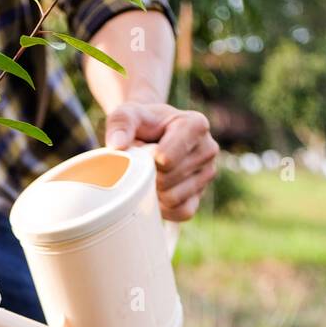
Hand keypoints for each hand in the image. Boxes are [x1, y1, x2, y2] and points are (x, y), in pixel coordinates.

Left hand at [104, 102, 219, 220]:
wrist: (150, 135)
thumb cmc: (140, 124)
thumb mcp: (127, 114)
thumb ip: (120, 123)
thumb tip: (117, 146)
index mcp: (196, 125)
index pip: (167, 159)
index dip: (147, 161)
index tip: (143, 150)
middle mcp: (208, 149)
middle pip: (168, 180)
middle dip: (148, 176)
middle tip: (143, 164)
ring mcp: (207, 174)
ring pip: (174, 198)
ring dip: (154, 192)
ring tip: (149, 175)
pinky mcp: (200, 196)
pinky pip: (181, 212)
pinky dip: (164, 208)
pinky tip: (156, 193)